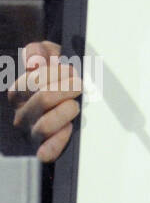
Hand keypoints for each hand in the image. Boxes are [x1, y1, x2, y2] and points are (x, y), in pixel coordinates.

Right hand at [8, 42, 80, 162]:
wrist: (69, 97)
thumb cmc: (57, 76)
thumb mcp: (48, 55)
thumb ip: (37, 51)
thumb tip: (34, 63)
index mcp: (19, 92)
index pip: (33, 80)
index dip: (56, 72)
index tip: (70, 69)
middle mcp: (22, 114)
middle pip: (43, 99)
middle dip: (67, 88)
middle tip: (77, 84)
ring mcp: (33, 132)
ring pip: (45, 126)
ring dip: (66, 111)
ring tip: (74, 104)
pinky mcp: (45, 148)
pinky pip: (47, 152)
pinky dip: (58, 142)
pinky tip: (68, 129)